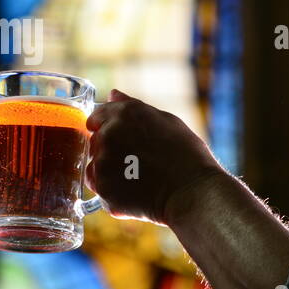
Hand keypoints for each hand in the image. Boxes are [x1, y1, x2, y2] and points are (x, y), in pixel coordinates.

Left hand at [86, 90, 219, 224]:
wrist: (194, 191)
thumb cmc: (188, 155)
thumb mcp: (167, 121)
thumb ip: (134, 107)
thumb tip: (113, 95)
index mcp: (123, 114)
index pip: (95, 118)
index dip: (108, 129)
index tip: (124, 141)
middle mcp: (108, 134)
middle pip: (95, 143)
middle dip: (111, 152)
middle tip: (139, 164)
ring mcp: (102, 162)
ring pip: (95, 168)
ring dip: (111, 174)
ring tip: (139, 181)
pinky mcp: (103, 189)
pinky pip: (101, 190)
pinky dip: (114, 194)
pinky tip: (137, 194)